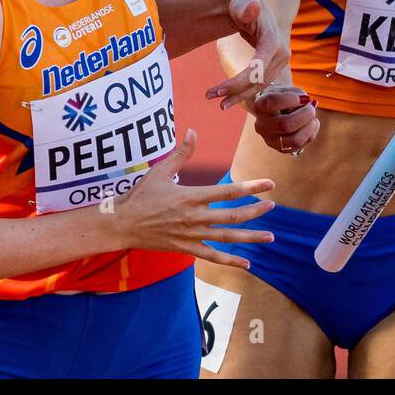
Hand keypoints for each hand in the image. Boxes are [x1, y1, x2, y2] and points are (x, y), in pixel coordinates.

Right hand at [112, 128, 275, 268]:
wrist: (121, 224)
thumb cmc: (140, 195)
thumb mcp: (159, 170)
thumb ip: (181, 153)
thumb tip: (193, 131)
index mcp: (190, 196)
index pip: (227, 191)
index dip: (250, 187)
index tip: (269, 184)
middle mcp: (194, 217)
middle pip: (231, 216)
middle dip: (254, 211)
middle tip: (272, 205)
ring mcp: (191, 235)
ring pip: (226, 237)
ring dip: (250, 237)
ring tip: (270, 236)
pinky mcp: (186, 248)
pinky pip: (212, 256)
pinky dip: (230, 260)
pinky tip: (247, 263)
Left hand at [205, 0, 288, 110]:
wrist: (249, 7)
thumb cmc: (241, 3)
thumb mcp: (239, 3)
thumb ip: (245, 8)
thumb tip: (255, 5)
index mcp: (273, 39)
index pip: (258, 66)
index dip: (240, 81)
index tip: (219, 90)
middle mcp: (281, 53)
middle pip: (258, 80)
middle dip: (235, 91)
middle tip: (210, 96)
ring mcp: (279, 62)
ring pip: (259, 86)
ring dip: (238, 96)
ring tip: (216, 101)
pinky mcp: (273, 67)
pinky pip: (259, 84)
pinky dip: (243, 92)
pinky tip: (227, 99)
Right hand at [249, 84, 320, 154]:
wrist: (276, 111)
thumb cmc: (283, 98)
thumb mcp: (287, 89)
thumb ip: (298, 94)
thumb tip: (311, 104)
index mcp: (260, 106)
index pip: (271, 102)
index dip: (291, 99)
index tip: (304, 98)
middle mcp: (262, 125)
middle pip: (285, 125)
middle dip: (305, 115)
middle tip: (312, 107)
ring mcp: (271, 140)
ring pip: (295, 140)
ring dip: (310, 126)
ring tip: (312, 117)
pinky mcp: (282, 149)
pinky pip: (302, 144)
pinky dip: (311, 132)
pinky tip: (310, 124)